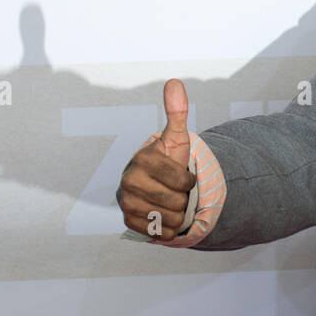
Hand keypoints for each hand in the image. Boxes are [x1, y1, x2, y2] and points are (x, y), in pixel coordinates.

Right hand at [118, 79, 196, 240]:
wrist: (157, 185)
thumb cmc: (170, 161)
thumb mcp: (178, 139)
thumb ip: (177, 113)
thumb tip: (175, 82)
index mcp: (143, 160)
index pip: (181, 181)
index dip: (189, 180)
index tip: (182, 175)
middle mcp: (129, 181)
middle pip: (175, 202)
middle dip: (183, 197)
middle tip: (175, 189)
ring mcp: (126, 203)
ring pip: (169, 219)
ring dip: (177, 213)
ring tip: (169, 200)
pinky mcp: (128, 222)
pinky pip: (159, 233)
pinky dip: (167, 227)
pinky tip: (162, 214)